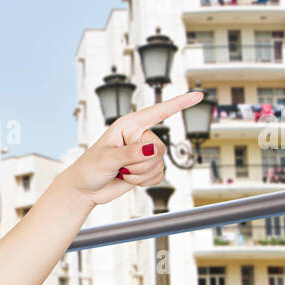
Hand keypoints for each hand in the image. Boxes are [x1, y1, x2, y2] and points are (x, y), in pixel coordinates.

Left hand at [66, 91, 203, 205]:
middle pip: (159, 149)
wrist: (85, 189)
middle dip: (139, 164)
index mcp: (129, 125)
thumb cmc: (90, 168)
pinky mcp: (147, 169)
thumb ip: (130, 153)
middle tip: (120, 166)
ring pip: (159, 165)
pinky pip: (159, 176)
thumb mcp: (107, 159)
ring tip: (122, 172)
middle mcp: (139, 137)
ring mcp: (144, 153)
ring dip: (139, 175)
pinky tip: (129, 179)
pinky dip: (145, 182)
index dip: (179, 103)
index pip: (158, 112)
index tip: (199, 96)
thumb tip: (153, 150)